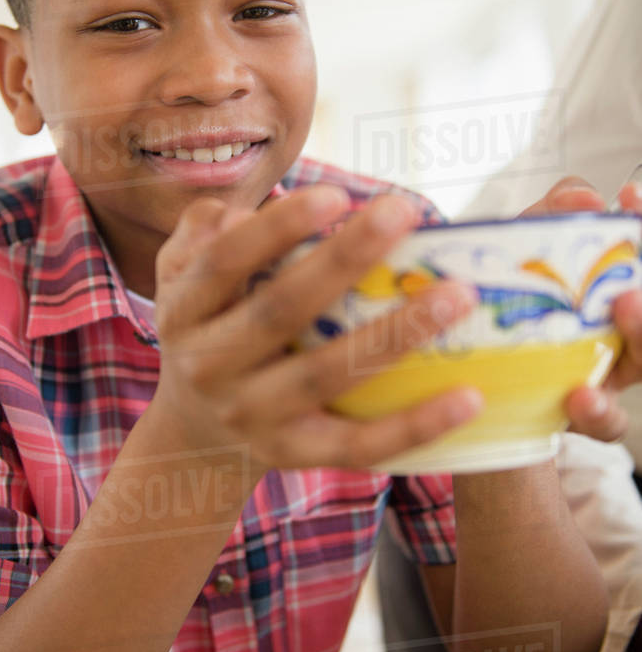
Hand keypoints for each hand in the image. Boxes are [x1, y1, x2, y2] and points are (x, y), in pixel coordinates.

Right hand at [149, 186, 482, 475]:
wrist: (193, 430)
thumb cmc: (210, 325)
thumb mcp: (182, 274)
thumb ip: (203, 230)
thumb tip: (241, 213)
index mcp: (185, 309)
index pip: (225, 261)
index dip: (277, 227)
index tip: (337, 195)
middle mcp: (208, 365)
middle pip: (280, 311)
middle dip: (344, 258)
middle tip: (404, 212)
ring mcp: (251, 416)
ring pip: (326, 375)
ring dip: (394, 335)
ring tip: (456, 296)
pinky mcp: (292, 455)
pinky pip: (358, 446)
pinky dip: (415, 426)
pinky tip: (469, 398)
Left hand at [523, 176, 641, 441]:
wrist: (468, 345)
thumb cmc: (513, 288)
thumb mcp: (526, 239)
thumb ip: (555, 210)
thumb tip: (586, 197)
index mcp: (622, 286)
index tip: (629, 198)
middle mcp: (627, 330)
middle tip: (629, 293)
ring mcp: (612, 372)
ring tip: (625, 314)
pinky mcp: (586, 412)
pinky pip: (608, 420)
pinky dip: (601, 410)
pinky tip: (580, 396)